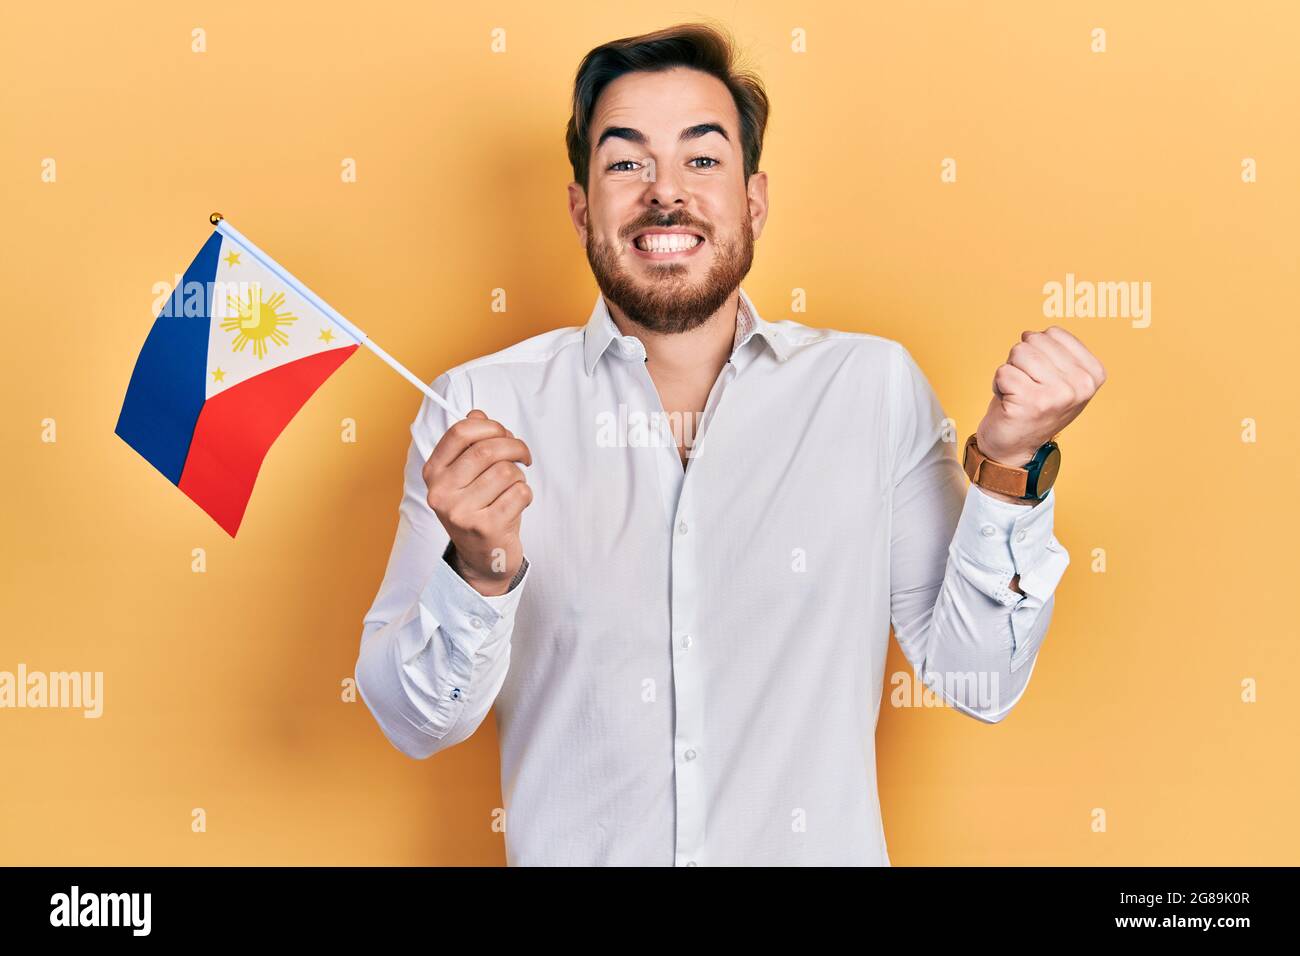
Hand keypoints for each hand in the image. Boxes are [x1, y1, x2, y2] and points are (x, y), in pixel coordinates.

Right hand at [422, 409, 533, 595]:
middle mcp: (441, 492)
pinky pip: (519, 493)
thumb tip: (478, 413)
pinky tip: (516, 506)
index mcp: (434, 473)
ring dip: (519, 476)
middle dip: (515, 446)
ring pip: (506, 472)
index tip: (504, 433)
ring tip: (513, 488)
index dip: (490, 426)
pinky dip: (525, 495)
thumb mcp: (467, 477)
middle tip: (524, 455)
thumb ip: (471, 444)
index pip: (461, 432)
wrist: (483, 559)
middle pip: (487, 449)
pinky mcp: (485, 528)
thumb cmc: (479, 509)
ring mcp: (461, 512)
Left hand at [976, 326, 1105, 465]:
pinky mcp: (1032, 402)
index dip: (1038, 349)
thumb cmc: (1033, 407)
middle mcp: (1081, 384)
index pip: (1054, 332)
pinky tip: (1009, 402)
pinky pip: (1003, 371)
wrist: (1016, 447)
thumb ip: (1056, 350)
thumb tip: (1030, 333)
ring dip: (1010, 371)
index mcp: (1093, 373)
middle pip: (1035, 340)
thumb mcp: (1060, 378)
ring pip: (1018, 352)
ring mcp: (1058, 394)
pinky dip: (999, 384)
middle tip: (1027, 385)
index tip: (1042, 375)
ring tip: (1018, 392)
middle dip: (1022, 360)